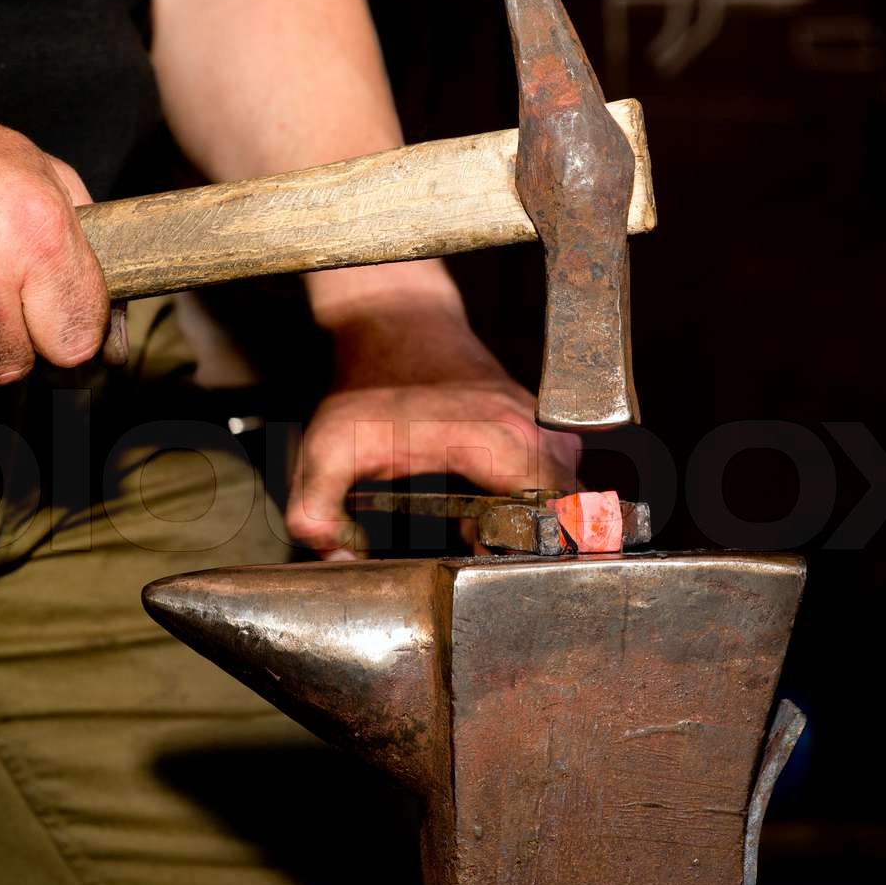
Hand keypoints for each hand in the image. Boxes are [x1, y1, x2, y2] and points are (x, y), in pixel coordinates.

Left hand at [285, 303, 580, 557]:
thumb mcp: (327, 448)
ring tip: (484, 529)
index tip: (486, 560)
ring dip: (532, 524)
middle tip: (481, 550)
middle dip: (529, 545)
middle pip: (568, 515)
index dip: (524, 552)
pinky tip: (489, 508)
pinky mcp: (543, 426)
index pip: (553, 515)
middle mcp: (533, 431)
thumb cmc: (369, 385)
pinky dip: (531, 502)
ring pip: (566, 498)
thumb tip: (336, 561)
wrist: (399, 323)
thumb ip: (317, 511)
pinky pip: (557, 479)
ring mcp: (544, 426)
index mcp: (495, 441)